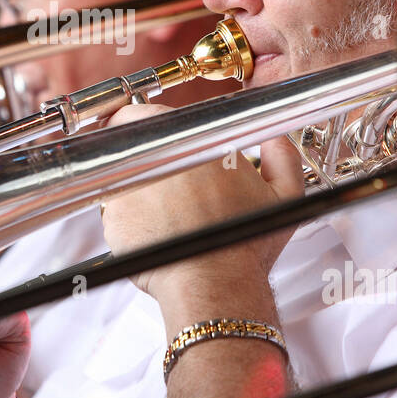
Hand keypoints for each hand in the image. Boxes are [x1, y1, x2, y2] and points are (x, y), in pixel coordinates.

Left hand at [98, 103, 305, 300]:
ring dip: (132, 182)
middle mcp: (152, 157)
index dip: (148, 124)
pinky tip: (153, 230)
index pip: (144, 112)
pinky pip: (113, 208)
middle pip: (125, 138)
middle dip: (137, 150)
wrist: (216, 285)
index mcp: (188, 140)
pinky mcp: (112, 218)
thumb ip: (281, 154)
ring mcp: (126, 187)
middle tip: (155, 172)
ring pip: (117, 173)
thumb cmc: (244, 244)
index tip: (158, 139)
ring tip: (159, 207)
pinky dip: (127, 216)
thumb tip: (275, 136)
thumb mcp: (284, 193)